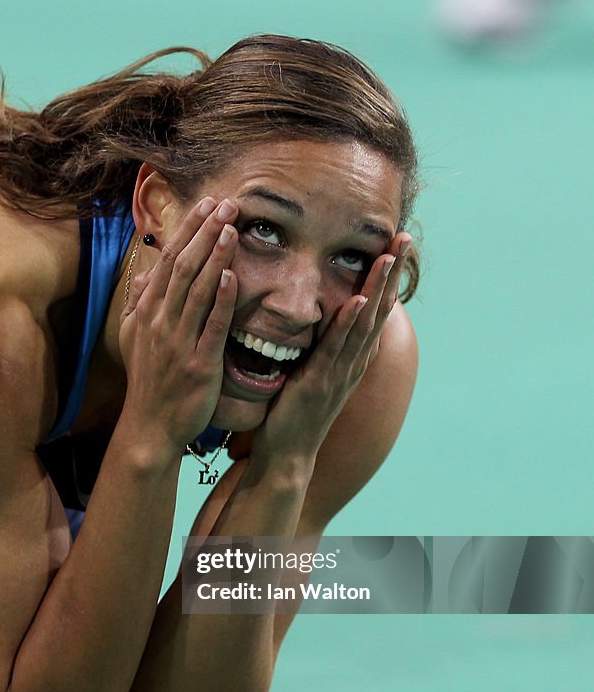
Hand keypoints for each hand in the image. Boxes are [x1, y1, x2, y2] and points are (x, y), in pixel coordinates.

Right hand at [118, 197, 238, 448]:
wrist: (150, 425)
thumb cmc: (148, 382)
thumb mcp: (134, 339)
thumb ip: (140, 304)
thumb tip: (144, 275)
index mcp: (147, 312)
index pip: (169, 261)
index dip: (188, 230)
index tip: (206, 204)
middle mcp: (159, 322)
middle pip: (183, 267)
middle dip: (205, 232)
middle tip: (227, 204)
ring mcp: (178, 342)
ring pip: (197, 290)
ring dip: (215, 256)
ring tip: (232, 227)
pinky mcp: (198, 364)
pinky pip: (210, 326)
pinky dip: (220, 300)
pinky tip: (231, 277)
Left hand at [253, 232, 412, 461]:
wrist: (288, 454)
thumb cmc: (295, 413)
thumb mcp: (313, 372)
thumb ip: (322, 347)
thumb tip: (322, 321)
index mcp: (351, 358)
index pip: (374, 311)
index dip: (386, 279)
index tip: (394, 246)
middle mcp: (353, 363)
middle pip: (378, 310)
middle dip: (391, 274)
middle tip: (403, 238)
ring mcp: (339, 373)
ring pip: (363, 324)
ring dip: (376, 290)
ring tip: (386, 258)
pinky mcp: (319, 383)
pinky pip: (335, 349)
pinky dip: (347, 325)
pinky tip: (356, 302)